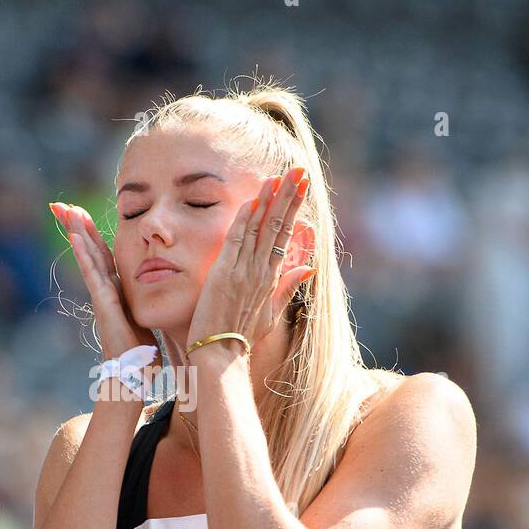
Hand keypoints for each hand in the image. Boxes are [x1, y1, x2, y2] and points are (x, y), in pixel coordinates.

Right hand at [50, 203, 153, 361]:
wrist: (134, 378)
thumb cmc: (141, 355)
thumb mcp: (144, 320)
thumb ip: (143, 305)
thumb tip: (157, 294)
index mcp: (116, 291)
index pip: (102, 255)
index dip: (91, 234)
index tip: (80, 212)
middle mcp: (105, 291)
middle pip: (90, 251)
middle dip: (76, 226)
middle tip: (60, 203)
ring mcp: (103, 298)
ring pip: (88, 258)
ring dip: (76, 233)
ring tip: (64, 211)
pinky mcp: (105, 306)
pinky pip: (93, 275)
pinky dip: (84, 255)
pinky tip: (76, 238)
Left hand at [186, 168, 316, 354]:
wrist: (221, 357)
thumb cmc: (241, 338)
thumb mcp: (270, 315)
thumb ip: (287, 288)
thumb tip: (307, 269)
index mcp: (271, 279)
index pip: (285, 236)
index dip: (293, 209)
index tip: (300, 187)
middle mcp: (261, 272)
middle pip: (278, 226)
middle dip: (289, 196)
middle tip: (299, 171)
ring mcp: (244, 271)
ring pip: (260, 228)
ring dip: (269, 200)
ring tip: (279, 176)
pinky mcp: (225, 273)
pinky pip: (236, 239)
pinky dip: (245, 218)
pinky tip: (252, 199)